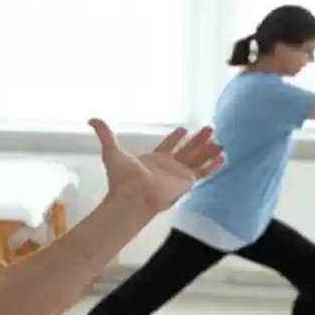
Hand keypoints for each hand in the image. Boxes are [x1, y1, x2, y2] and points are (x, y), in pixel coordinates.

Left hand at [89, 118, 223, 212]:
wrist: (132, 196)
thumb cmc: (122, 177)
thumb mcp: (112, 151)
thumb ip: (105, 134)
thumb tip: (92, 119)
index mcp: (153, 160)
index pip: (168, 146)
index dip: (175, 137)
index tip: (183, 129)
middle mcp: (168, 167)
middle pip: (187, 150)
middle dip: (198, 140)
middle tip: (210, 128)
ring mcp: (178, 174)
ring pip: (198, 159)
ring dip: (208, 150)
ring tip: (221, 140)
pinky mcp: (187, 181)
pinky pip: (203, 171)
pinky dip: (213, 164)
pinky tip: (223, 156)